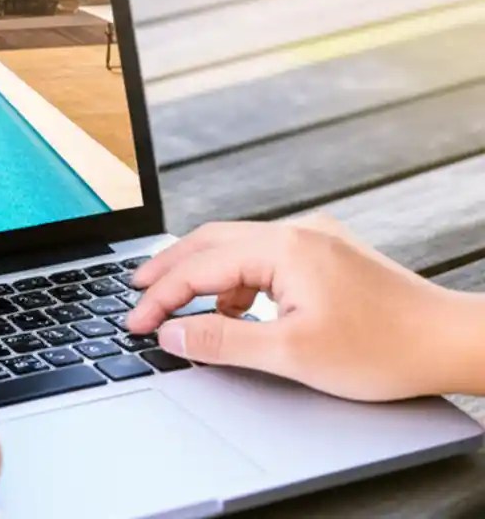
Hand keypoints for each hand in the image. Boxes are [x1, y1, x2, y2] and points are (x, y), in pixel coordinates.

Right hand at [126, 214, 483, 400]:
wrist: (450, 342)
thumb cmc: (384, 348)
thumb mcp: (290, 353)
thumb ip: (221, 340)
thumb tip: (172, 332)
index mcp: (284, 247)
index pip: (199, 266)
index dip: (159, 296)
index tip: (135, 322)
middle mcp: (297, 232)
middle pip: (210, 241)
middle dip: (168, 269)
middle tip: (135, 294)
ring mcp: (315, 239)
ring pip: (236, 247)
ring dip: (202, 273)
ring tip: (178, 304)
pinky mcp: (327, 254)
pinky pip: (263, 256)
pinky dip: (236, 279)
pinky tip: (235, 308)